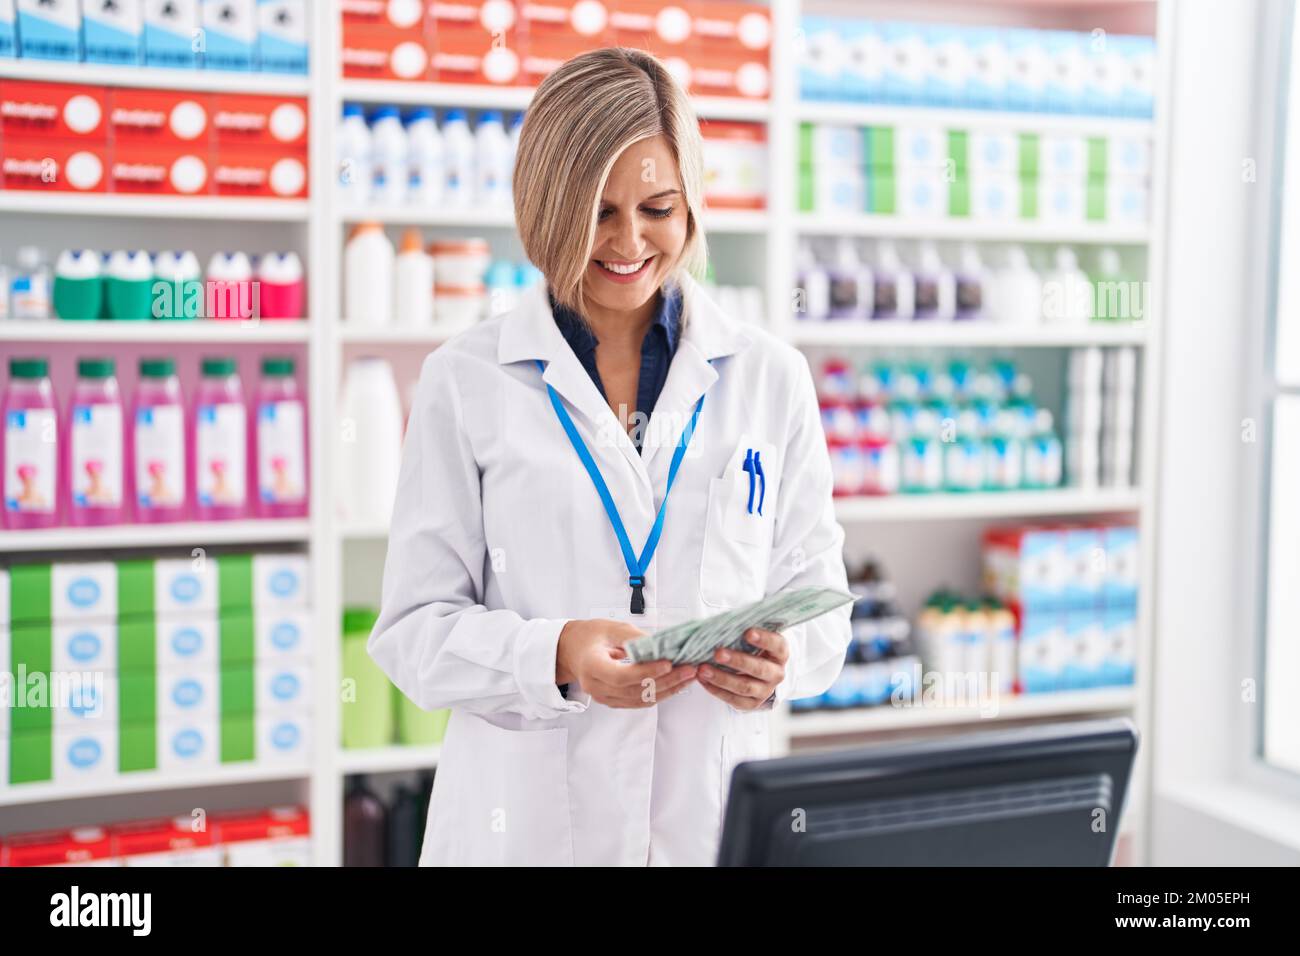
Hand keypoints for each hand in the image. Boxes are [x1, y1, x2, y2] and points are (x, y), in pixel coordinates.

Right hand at [556, 619, 696, 708]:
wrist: (572, 651)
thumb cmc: (590, 636)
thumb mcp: (611, 628)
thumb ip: (635, 638)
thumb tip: (662, 647)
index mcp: (591, 666)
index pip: (621, 676)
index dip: (646, 673)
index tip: (668, 664)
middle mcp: (597, 687)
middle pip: (635, 691)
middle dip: (666, 681)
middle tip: (689, 669)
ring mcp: (605, 698)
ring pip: (641, 700)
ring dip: (668, 689)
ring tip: (688, 676)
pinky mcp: (614, 701)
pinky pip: (640, 702)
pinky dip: (660, 693)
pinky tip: (676, 683)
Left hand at [697, 628, 786, 710]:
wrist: (760, 673)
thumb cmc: (753, 649)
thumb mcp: (754, 638)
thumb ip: (744, 631)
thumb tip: (723, 624)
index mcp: (780, 654)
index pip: (777, 646)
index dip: (764, 639)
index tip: (748, 632)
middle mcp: (776, 674)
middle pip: (759, 669)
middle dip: (737, 661)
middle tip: (718, 653)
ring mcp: (765, 691)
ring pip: (744, 687)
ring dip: (722, 678)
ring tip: (703, 669)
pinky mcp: (752, 703)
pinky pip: (734, 700)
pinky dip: (716, 690)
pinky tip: (703, 680)